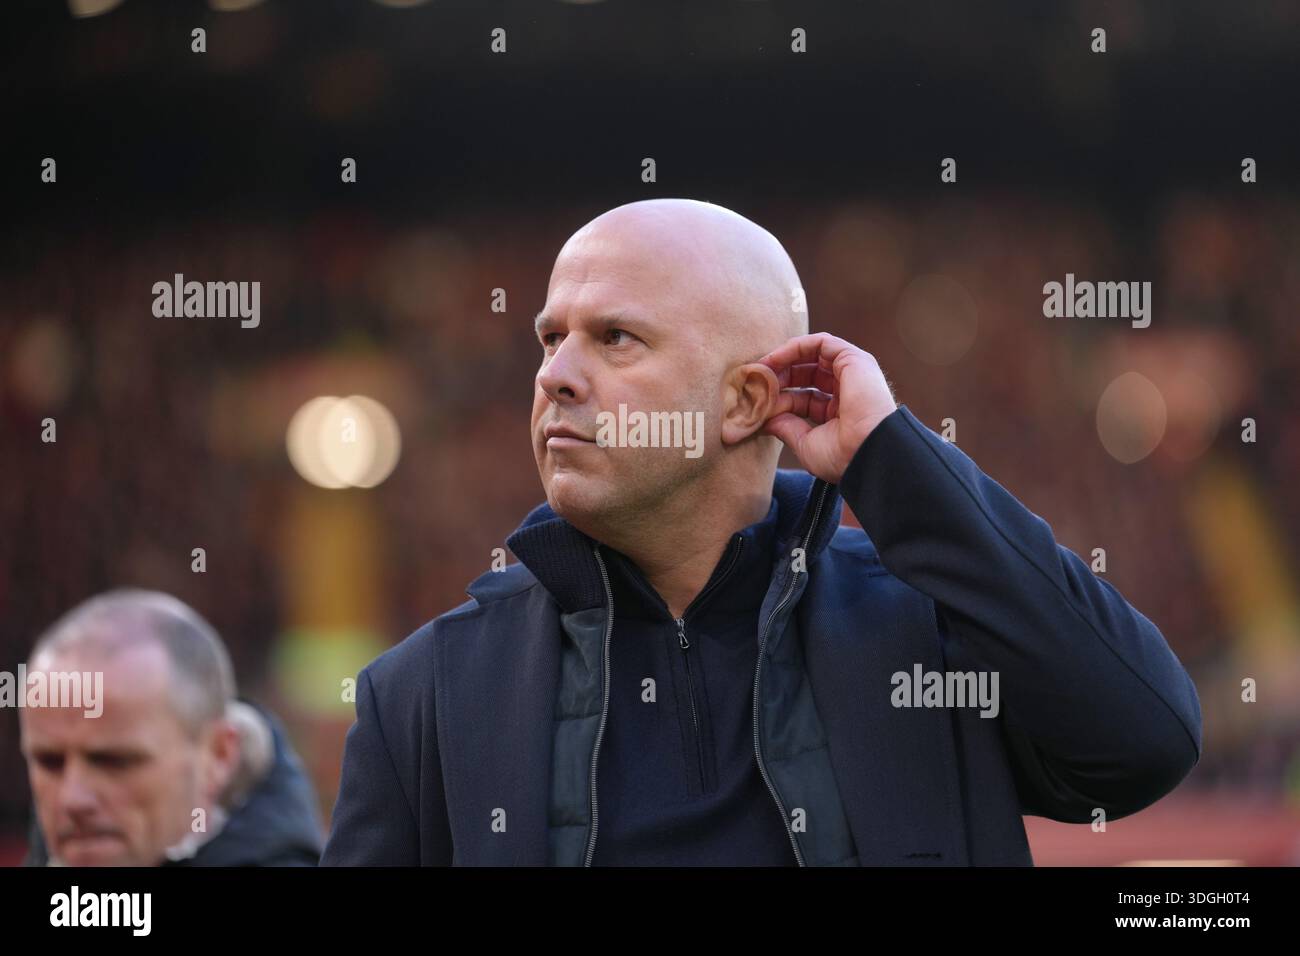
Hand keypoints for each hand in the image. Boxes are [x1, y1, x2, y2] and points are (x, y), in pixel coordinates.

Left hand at [757, 333, 897, 483]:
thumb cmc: (842, 456)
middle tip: (754, 381)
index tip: (755, 402)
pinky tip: (774, 360)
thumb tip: (764, 419)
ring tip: (760, 369)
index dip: (779, 398)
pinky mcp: (855, 359)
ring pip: (812, 355)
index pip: (803, 398)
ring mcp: (853, 373)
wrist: (869, 452)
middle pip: (806, 374)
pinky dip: (795, 347)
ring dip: (783, 359)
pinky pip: (820, 343)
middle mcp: (848, 390)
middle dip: (778, 376)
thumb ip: (786, 426)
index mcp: (840, 413)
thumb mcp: (805, 443)